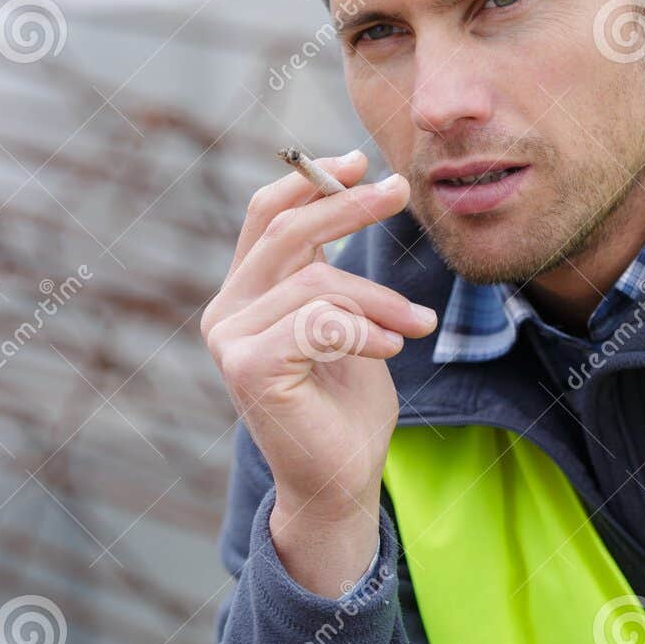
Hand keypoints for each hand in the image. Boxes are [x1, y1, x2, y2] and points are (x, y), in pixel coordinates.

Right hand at [201, 150, 437, 594]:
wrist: (340, 481)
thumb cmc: (347, 403)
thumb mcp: (346, 320)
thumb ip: (332, 269)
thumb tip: (354, 189)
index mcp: (246, 293)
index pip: (265, 215)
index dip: (309, 180)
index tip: (360, 161)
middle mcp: (226, 311)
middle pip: (284, 231)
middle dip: (348, 206)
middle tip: (401, 191)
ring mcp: (230, 340)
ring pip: (315, 280)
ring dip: (379, 299)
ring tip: (417, 323)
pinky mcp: (249, 368)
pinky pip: (319, 321)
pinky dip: (366, 330)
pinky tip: (392, 348)